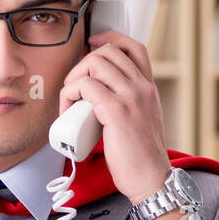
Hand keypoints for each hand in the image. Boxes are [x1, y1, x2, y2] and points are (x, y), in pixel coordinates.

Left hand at [57, 29, 169, 204]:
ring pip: (94, 64)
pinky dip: (69, 95)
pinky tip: (67, 111)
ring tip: (69, 100)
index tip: (92, 45)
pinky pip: (85, 87)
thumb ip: (125, 104)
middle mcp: (142, 88)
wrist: (151, 179)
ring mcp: (131, 97)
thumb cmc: (140, 158)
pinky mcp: (116, 111)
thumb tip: (95, 98)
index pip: (134, 47)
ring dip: (73, 78)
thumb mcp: (140, 121)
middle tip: (74, 86)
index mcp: (148, 88)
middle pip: (109, 51)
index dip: (110, 39)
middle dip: (83, 63)